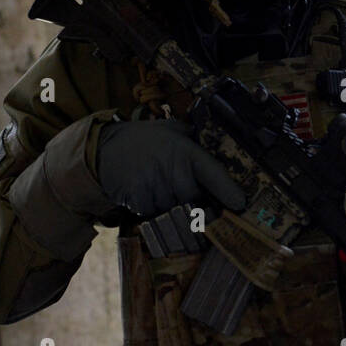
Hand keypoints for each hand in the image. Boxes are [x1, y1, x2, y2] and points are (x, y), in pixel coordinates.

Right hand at [94, 119, 246, 217]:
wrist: (104, 150)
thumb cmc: (144, 140)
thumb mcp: (171, 130)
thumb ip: (193, 139)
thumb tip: (218, 146)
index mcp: (185, 151)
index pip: (214, 174)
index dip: (229, 191)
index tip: (240, 204)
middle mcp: (172, 170)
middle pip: (196, 200)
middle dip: (198, 204)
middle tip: (192, 199)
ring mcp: (155, 187)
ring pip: (176, 211)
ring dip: (175, 208)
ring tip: (163, 190)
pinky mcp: (140, 201)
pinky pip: (157, 215)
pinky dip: (156, 210)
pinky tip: (149, 194)